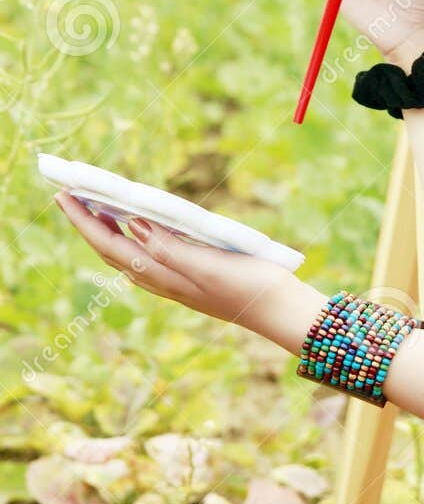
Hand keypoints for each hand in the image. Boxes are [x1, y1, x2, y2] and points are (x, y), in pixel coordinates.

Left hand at [53, 191, 302, 343]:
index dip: (83, 220)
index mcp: (162, 276)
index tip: (62, 193)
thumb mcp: (209, 265)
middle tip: (69, 192)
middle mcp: (161, 281)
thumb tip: (133, 225)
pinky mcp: (189, 277)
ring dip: (106, 230)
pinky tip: (137, 225)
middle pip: (110, 250)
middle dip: (86, 223)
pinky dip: (131, 237)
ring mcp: (174, 281)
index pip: (109, 245)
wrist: (280, 311)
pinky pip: (145, 256)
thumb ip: (169, 249)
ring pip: (126, 255)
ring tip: (93, 204)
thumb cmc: (250, 286)